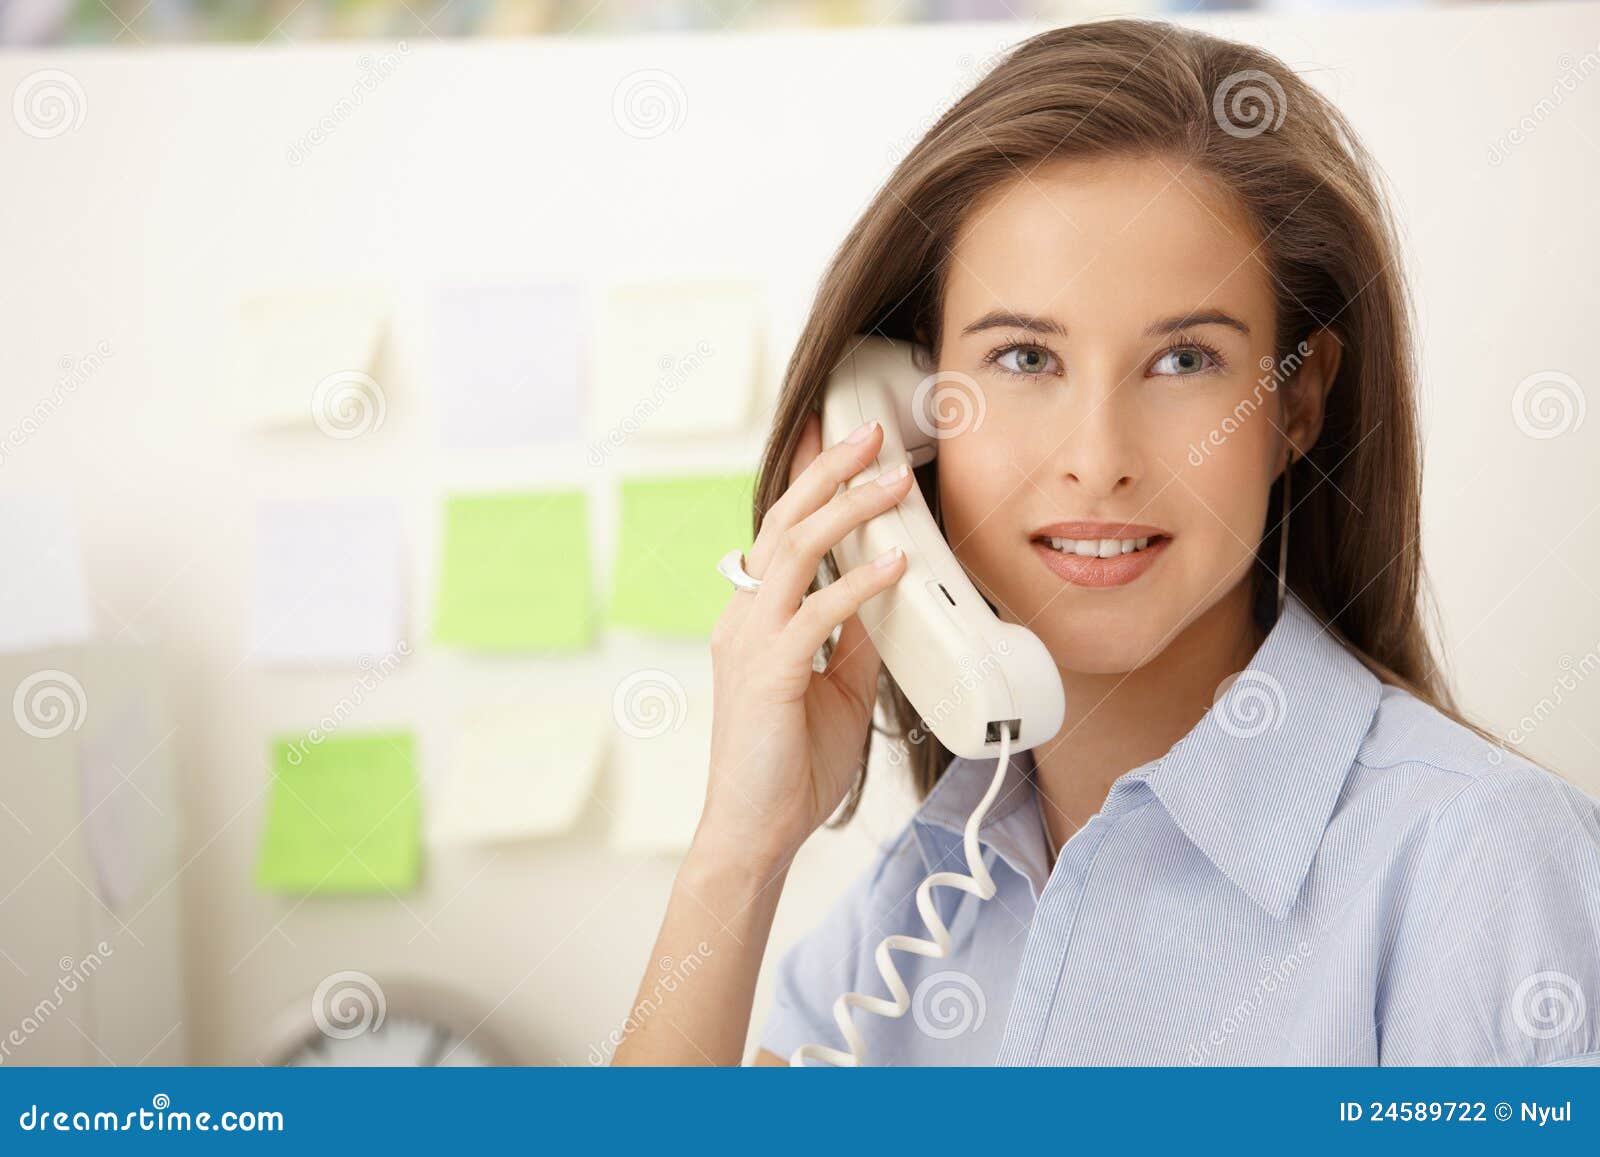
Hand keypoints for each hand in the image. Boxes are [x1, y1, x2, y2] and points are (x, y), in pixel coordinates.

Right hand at [696, 410, 913, 870]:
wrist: (756, 831)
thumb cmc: (790, 763)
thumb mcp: (839, 684)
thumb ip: (855, 632)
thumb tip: (887, 585)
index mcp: (757, 617)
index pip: (779, 530)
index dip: (806, 478)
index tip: (835, 432)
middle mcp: (745, 617)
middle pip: (783, 522)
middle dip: (828, 471)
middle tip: (870, 431)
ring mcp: (751, 641)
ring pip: (795, 551)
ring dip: (850, 509)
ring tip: (893, 481)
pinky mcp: (768, 672)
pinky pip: (818, 613)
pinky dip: (860, 583)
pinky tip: (897, 565)